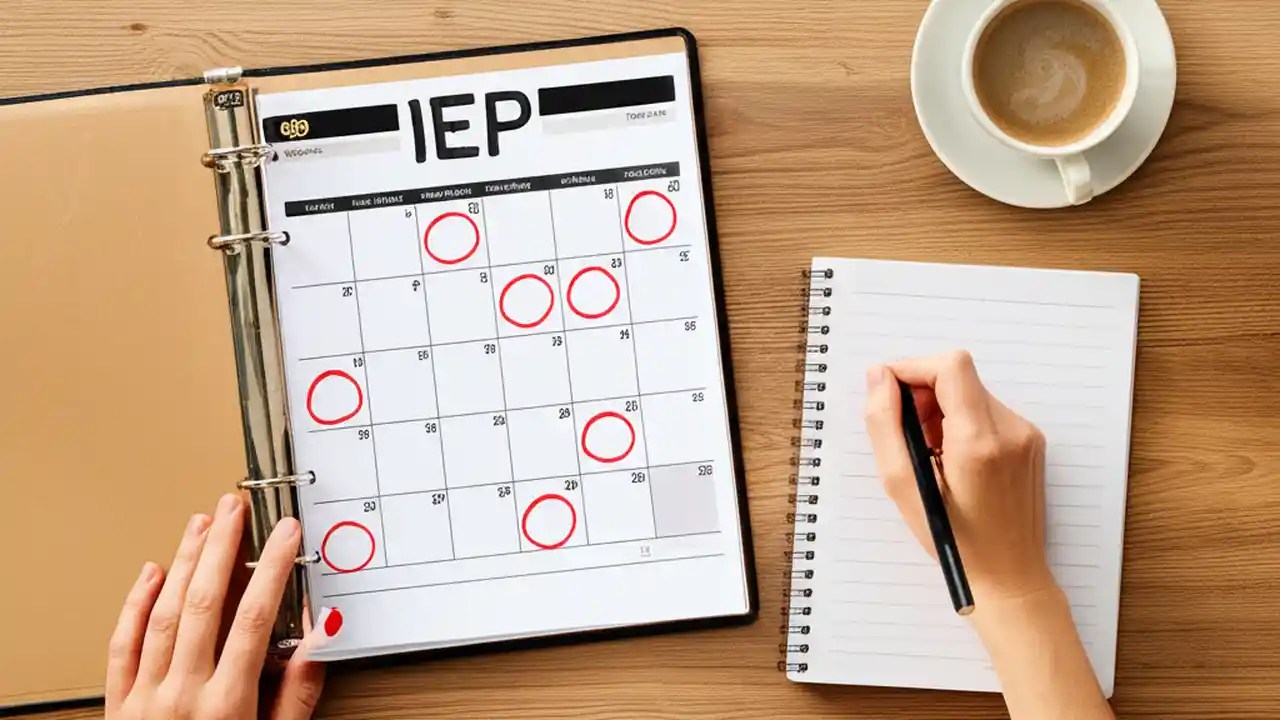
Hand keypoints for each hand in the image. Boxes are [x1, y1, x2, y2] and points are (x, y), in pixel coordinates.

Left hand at [107, 494, 325, 718]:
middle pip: (204, 603)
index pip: (253, 619)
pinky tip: (149, 574)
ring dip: (183, 562)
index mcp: (226, 706)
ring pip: (163, 613)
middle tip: (235, 506)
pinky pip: (122, 645)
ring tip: (201, 524)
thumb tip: (318, 640)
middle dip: (222, 547)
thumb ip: (297, 695)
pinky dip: (135, 604)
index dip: (273, 568)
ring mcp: (145, 698)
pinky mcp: (118, 707)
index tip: (286, 533)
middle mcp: (180, 695)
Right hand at [863, 350, 1050, 600]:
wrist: (1009, 576)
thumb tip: (879, 378)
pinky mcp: (1032, 442)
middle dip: (923, 393)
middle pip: (959, 376)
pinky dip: (962, 423)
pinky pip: (987, 411)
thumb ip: (885, 425)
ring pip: (971, 392)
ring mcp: (1027, 434)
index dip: (913, 369)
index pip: (949, 367)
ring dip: (941, 410)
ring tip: (931, 455)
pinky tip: (953, 460)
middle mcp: (1011, 430)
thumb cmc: (954, 541)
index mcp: (979, 441)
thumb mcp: (903, 486)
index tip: (889, 391)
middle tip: (907, 435)